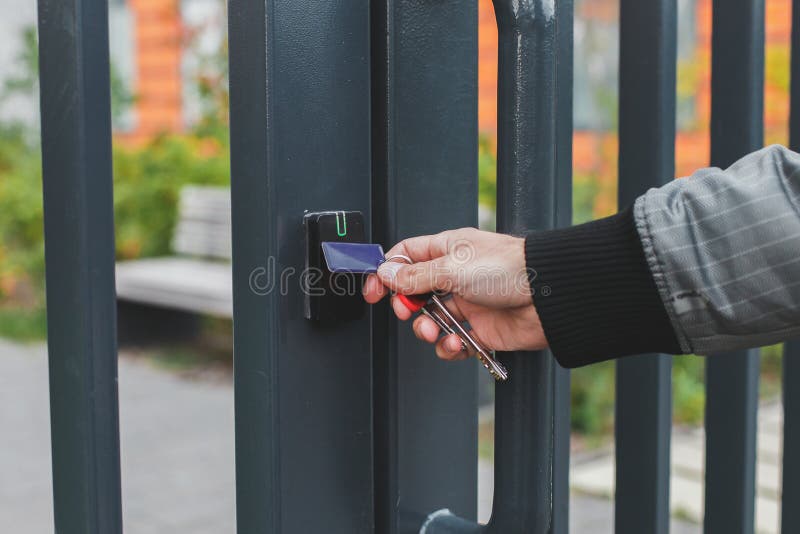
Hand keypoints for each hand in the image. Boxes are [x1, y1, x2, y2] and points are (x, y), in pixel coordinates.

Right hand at [362, 228, 547, 359]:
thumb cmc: (509, 268)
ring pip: (433, 320)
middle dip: (406, 305)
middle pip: (415, 292)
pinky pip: (455, 342)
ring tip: (432, 332)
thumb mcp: (452, 267)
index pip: (406, 257)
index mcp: (448, 250)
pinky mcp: (482, 329)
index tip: (373, 291)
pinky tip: (456, 344)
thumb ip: (415, 275)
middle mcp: (456, 275)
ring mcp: (469, 303)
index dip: (387, 272)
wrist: (547, 297)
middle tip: (407, 312)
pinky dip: (450, 347)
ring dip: (426, 330)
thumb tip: (387, 274)